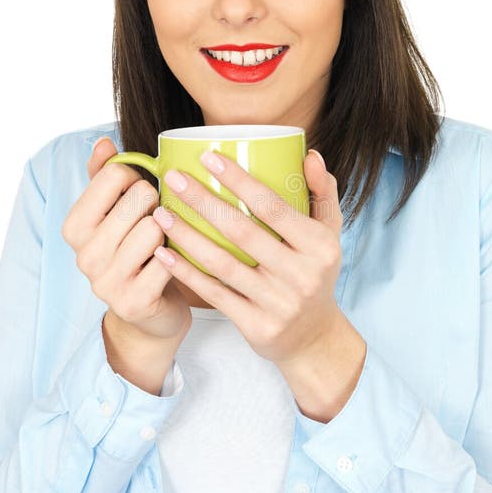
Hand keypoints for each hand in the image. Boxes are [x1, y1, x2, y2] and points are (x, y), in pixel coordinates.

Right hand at [61, 136, 191, 343]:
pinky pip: (169, 261)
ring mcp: (105, 282)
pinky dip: (178, 259)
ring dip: (170, 232)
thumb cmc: (136, 251)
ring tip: (164, 244)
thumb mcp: (116, 213)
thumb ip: (105, 176)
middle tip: (157, 221)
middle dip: (157, 203)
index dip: (137, 178)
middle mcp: (83, 255)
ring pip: (155, 227)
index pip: (114, 174)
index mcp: (74, 226)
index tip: (139, 196)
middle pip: (138, 197)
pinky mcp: (132, 303)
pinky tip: (174, 265)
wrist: (149, 314)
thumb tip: (104, 144)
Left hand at [152, 149, 344, 365]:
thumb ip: (322, 193)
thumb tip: (309, 155)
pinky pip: (214, 293)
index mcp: (319, 246)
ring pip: (222, 263)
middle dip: (203, 201)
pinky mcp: (256, 325)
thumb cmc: (315, 274)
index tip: (208, 157)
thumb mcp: (329, 235)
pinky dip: (186, 273)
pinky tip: (164, 253)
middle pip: (242, 231)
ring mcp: (278, 302)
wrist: (314, 338)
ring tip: (162, 213)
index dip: (239, 180)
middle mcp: (300, 274)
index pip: (273, 206)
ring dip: (187, 235)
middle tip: (173, 179)